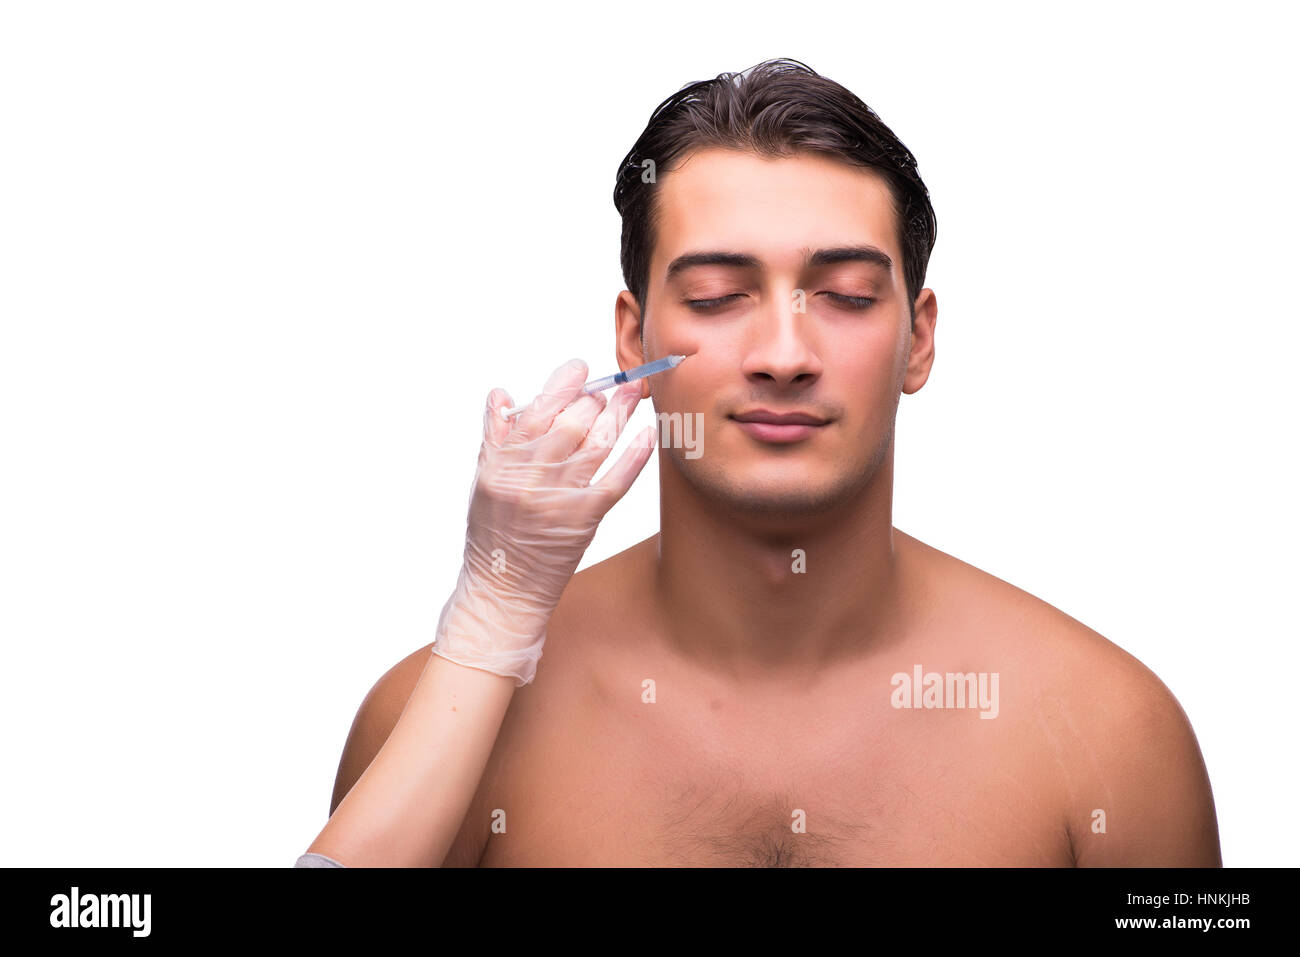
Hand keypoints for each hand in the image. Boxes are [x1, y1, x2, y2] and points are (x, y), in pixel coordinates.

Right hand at [432, 358, 655, 685]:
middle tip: (609, 386)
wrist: (502, 591)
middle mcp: (530, 478)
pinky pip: (616, 480)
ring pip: (597, 444)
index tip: (579, 368)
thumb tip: (503, 393)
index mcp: (502, 464)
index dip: (563, 383)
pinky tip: (647, 434)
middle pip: (571, 422)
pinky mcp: (585, 520)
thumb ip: (495, 436)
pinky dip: (634, 456)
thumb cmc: (492, 535)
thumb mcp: (483, 481)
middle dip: (594, 397)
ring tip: (632, 395)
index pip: (536, 410)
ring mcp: (559, 499)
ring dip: (619, 415)